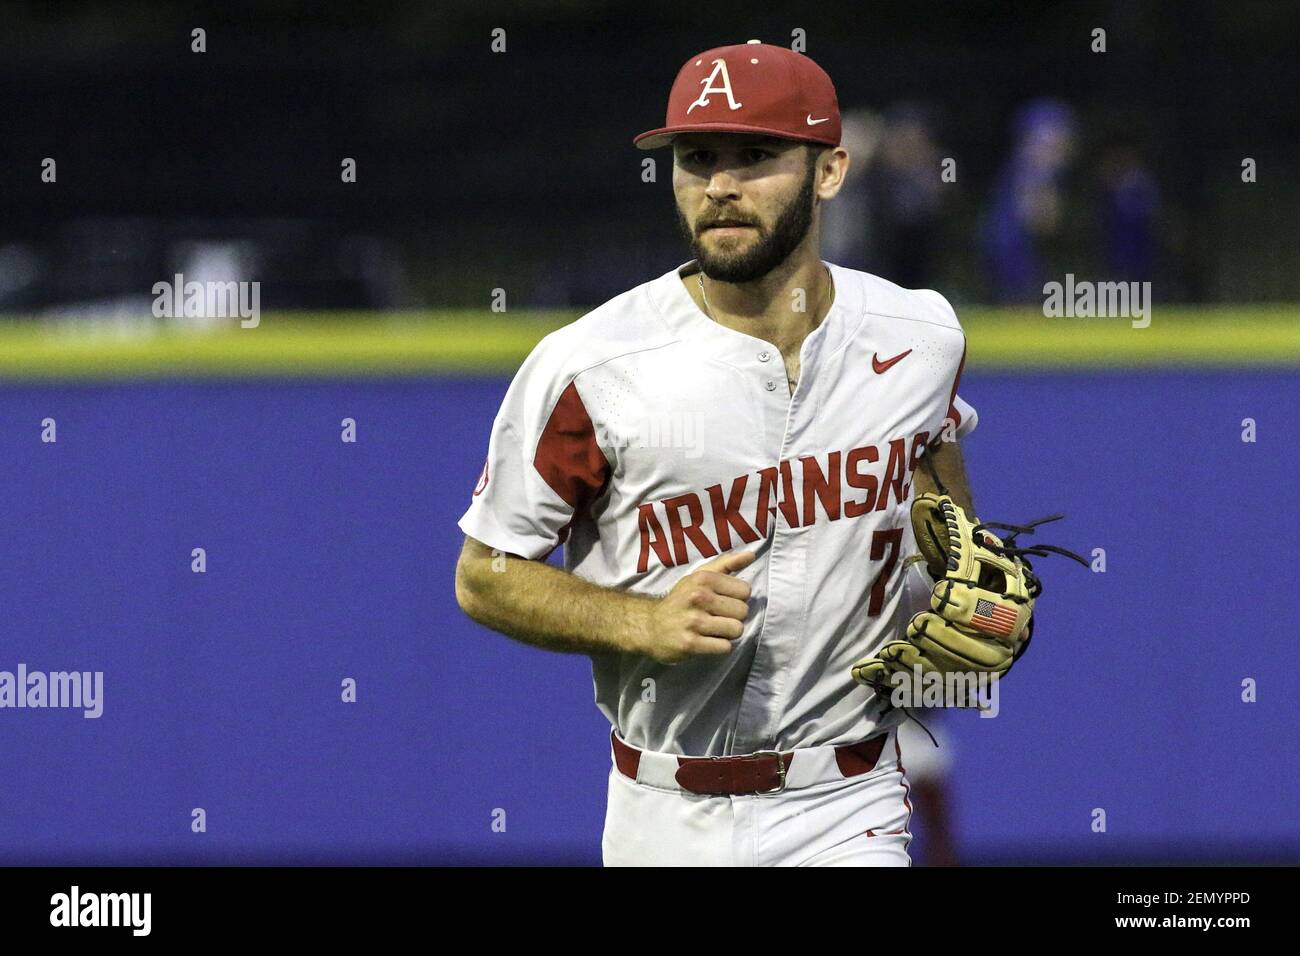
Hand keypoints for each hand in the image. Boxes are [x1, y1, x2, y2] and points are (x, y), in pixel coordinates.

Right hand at [634, 550, 755, 663]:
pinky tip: (706, 641)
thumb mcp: (699, 576)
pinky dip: (719, 647)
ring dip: (727, 633)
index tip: (722, 601)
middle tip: (716, 617)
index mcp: (703, 579)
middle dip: (733, 617)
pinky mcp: (691, 644)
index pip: (745, 591)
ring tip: (712, 630)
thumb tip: (751, 555)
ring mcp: (694, 621)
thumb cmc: (681, 600)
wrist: (650, 626)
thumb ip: (726, 564)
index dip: (736, 598)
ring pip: (736, 630)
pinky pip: (725, 647)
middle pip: (743, 612)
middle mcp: (698, 597)